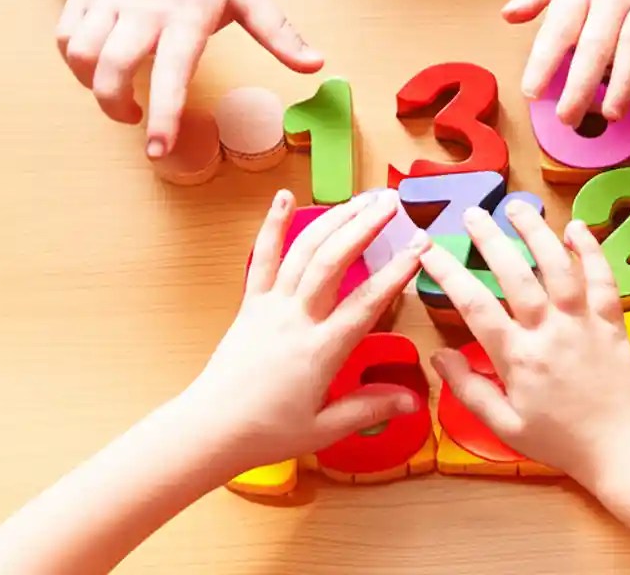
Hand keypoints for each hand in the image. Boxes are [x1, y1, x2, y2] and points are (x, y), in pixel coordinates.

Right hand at [60, 0, 323, 155]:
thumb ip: (279, 33)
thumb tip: (316, 64)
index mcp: (187, 14)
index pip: (173, 70)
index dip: (164, 113)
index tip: (159, 148)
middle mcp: (143, 9)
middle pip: (113, 65)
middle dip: (116, 107)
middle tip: (143, 133)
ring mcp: (108, 2)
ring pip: (84, 54)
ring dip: (95, 88)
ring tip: (121, 102)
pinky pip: (66, 40)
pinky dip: (77, 66)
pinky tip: (100, 73)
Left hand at [183, 189, 429, 471]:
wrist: (211, 429)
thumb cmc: (267, 432)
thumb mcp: (325, 428)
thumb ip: (370, 407)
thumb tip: (414, 401)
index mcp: (320, 351)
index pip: (366, 302)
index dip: (396, 272)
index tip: (419, 246)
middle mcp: (296, 319)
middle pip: (333, 261)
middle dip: (364, 226)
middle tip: (391, 203)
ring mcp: (271, 306)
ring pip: (304, 251)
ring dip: (333, 219)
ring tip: (361, 198)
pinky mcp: (251, 303)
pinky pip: (263, 257)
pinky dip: (273, 225)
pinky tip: (284, 197)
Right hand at [418, 202, 629, 486]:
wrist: (623, 449)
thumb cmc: (561, 442)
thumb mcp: (504, 426)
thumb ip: (468, 390)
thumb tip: (437, 356)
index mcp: (517, 358)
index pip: (474, 305)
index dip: (448, 273)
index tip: (427, 249)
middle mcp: (549, 332)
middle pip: (515, 274)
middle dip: (490, 239)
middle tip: (472, 213)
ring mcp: (583, 322)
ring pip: (558, 266)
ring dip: (537, 232)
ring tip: (517, 206)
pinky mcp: (612, 321)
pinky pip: (602, 278)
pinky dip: (590, 250)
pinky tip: (576, 227)